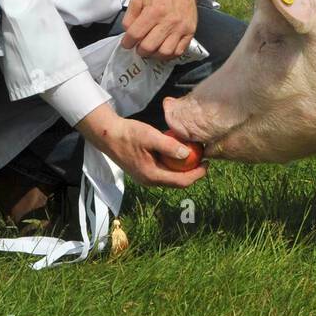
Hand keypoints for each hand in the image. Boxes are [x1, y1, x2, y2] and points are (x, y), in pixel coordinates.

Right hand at [77, 104, 206, 187]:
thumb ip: (169, 146)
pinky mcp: (144, 171)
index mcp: (152, 176)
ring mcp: (145, 177)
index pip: (181, 181)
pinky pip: (164, 172)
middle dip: (193, 172)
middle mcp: (149, 180)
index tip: (207, 163)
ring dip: (184, 169)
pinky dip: (174, 165)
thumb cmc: (128, 134)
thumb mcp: (151, 137)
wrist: (107, 135)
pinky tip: (179, 153)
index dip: (197, 174)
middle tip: (204, 158)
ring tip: (194, 155)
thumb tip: (188, 154)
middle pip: (178, 181)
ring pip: (171, 177)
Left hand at [120, 0, 197, 60]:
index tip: (127, 43)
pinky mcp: (190, 33)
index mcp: (154, 11)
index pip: (135, 34)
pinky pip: (179, 51)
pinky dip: (169, 55)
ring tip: (151, 50)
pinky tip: (162, 49)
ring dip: (154, 55)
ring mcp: (181, 28)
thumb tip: (128, 34)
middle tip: (138, 47)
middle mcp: (168, 21)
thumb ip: (129, 17)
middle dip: (140, 50)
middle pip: (149, 46)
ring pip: (164, 52)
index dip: (127, 42)